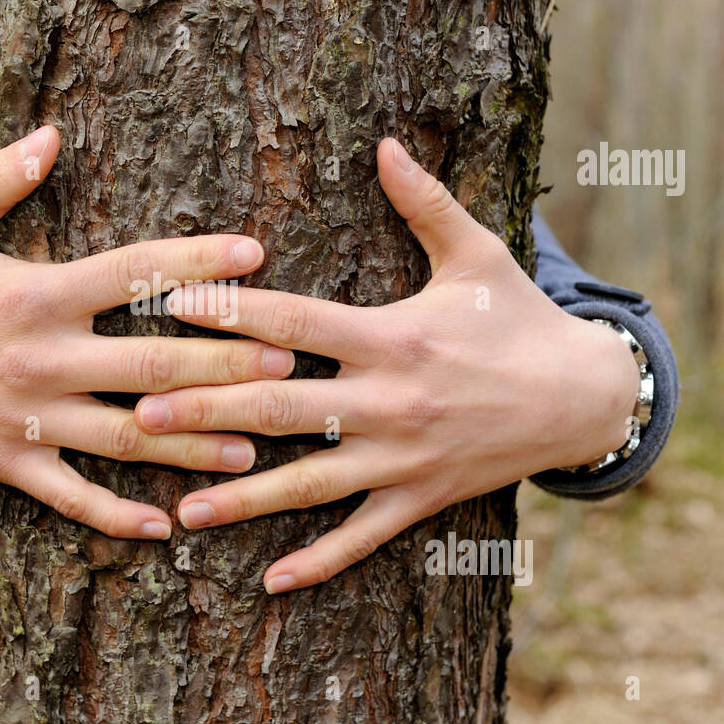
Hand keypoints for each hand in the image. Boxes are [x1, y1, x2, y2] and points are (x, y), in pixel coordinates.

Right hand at [0, 126, 295, 538]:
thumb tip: (53, 132)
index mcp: (32, 294)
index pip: (131, 272)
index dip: (197, 263)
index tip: (255, 255)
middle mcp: (38, 358)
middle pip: (150, 363)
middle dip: (224, 365)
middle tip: (289, 366)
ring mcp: (24, 418)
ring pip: (125, 436)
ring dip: (193, 445)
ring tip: (254, 451)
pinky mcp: (4, 463)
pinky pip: (68, 496)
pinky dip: (115, 514)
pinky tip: (163, 527)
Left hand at [134, 138, 640, 588]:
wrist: (584, 397)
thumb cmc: (521, 318)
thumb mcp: (478, 254)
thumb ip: (424, 202)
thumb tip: (385, 141)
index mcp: (393, 336)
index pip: (294, 321)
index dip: (230, 310)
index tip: (168, 303)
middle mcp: (391, 400)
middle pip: (282, 406)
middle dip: (208, 412)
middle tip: (140, 415)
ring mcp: (403, 458)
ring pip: (310, 482)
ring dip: (243, 498)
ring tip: (181, 512)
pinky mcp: (420, 499)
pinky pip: (362, 537)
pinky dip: (320, 562)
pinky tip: (270, 582)